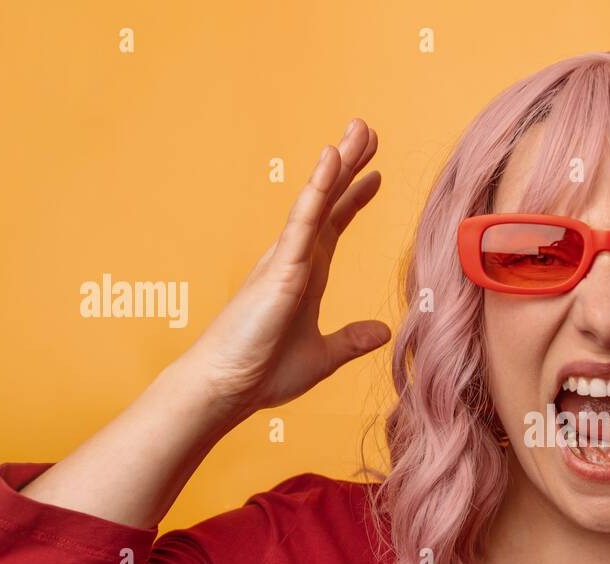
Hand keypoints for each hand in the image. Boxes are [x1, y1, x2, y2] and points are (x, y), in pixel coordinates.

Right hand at [181, 118, 390, 418]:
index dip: (354, 199)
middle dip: (349, 166)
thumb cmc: (262, 372)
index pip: (334, 226)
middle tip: (368, 131)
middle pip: (328, 201)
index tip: (374, 175)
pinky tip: (332, 159)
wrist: (227, 388)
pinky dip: (319, 189)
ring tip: (359, 130)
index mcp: (307, 276)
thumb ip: (351, 340)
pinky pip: (304, 220)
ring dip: (339, 164)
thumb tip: (382, 331)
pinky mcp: (281, 268)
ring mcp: (288, 259)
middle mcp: (297, 259)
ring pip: (317, 200)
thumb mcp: (323, 356)